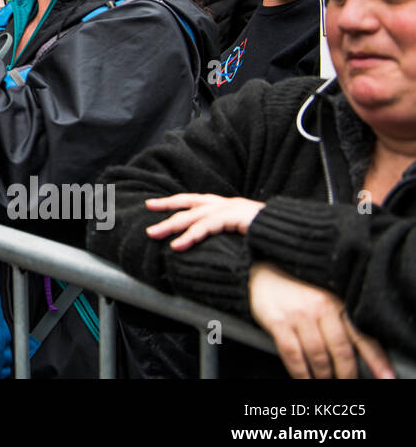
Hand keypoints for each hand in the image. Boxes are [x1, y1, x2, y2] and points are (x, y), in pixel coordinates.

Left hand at [144, 194, 265, 249]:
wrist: (299, 233)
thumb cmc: (275, 236)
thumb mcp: (247, 233)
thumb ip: (230, 233)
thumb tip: (214, 243)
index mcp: (228, 206)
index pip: (196, 201)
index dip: (175, 201)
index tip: (154, 203)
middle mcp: (227, 204)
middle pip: (190, 203)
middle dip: (166, 207)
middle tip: (147, 210)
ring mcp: (232, 209)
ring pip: (194, 216)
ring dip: (172, 225)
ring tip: (153, 233)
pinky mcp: (237, 219)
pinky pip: (208, 227)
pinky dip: (190, 236)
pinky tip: (177, 245)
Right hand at [247, 262, 393, 378]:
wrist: (259, 274)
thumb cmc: (294, 291)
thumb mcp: (322, 300)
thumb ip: (339, 321)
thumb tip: (358, 355)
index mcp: (336, 302)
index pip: (362, 335)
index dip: (376, 359)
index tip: (385, 376)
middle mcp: (321, 307)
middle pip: (341, 350)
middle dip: (346, 374)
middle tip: (347, 384)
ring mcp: (299, 315)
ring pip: (318, 356)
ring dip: (324, 376)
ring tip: (325, 383)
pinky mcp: (278, 322)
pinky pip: (294, 354)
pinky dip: (301, 372)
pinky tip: (304, 378)